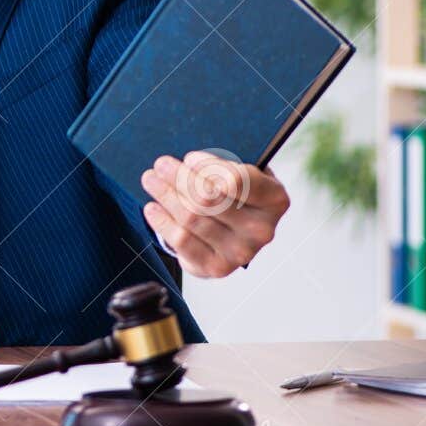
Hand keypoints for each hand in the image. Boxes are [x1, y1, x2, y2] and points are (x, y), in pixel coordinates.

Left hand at [139, 151, 288, 278]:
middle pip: (207, 198)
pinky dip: (162, 222)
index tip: (188, 158)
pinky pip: (181, 241)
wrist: (238, 234)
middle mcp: (261, 229)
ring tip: (151, 180)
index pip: (237, 180)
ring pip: (191, 217)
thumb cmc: (238, 195)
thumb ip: (223, 167)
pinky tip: (152, 208)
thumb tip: (188, 163)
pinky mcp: (217, 267)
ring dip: (165, 195)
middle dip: (178, 177)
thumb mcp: (242, 174)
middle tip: (160, 165)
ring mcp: (240, 252)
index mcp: (274, 199)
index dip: (207, 167)